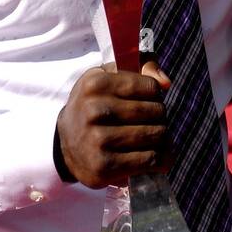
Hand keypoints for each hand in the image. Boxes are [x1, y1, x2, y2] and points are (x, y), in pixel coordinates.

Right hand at [56, 60, 171, 187]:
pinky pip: (151, 160)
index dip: (155, 94)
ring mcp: (97, 140)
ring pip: (157, 135)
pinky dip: (161, 159)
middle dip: (160, 117)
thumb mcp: (109, 77)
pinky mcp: (104, 166)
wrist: (65, 144)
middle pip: (156, 111)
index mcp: (95, 84)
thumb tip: (165, 83)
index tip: (146, 100)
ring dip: (164, 138)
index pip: (150, 87)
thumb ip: (141, 65)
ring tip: (156, 139)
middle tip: (151, 122)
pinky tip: (159, 158)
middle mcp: (93, 110)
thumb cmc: (95, 105)